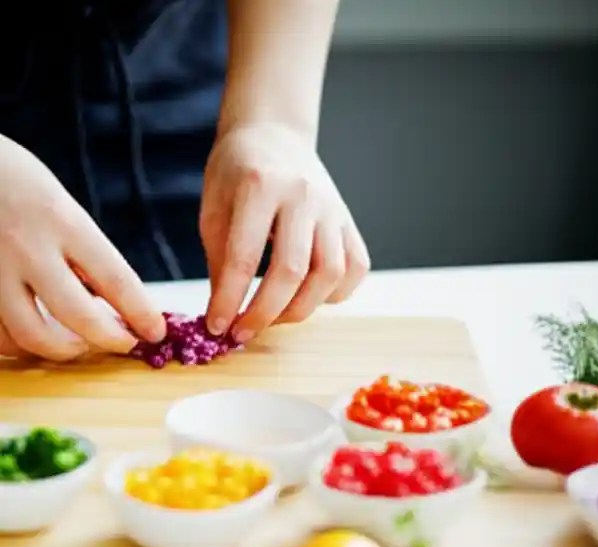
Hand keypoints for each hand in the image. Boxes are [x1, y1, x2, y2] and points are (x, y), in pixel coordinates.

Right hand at [0, 135, 163, 359]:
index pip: (115, 279)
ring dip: (59, 350)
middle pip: (76, 316)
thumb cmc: (16, 185)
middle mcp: (27, 247)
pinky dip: (15, 344)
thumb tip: (112, 300)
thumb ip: (82, 250)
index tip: (155, 332)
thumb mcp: (60, 206)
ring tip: (74, 344)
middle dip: (108, 339)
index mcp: (62, 222)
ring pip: (29, 335)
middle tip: (121, 343)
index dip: (141, 313)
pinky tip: (30, 336)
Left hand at [199, 122, 368, 341]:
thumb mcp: (213, 207)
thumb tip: (226, 312)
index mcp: (260, 187)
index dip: (230, 299)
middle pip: (293, 270)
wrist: (274, 135)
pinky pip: (355, 268)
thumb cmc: (237, 171)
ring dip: (302, 307)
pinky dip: (336, 293)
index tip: (217, 327)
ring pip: (330, 273)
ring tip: (275, 318)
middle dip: (266, 312)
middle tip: (244, 333)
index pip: (244, 257)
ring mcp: (333, 210)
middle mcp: (303, 197)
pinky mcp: (350, 222)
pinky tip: (310, 297)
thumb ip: (221, 258)